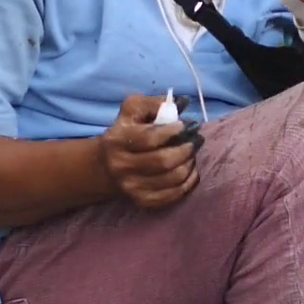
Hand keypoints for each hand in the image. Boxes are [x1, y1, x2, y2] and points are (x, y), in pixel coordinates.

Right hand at [97, 94, 198, 209]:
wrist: (108, 166)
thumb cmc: (126, 131)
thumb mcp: (133, 110)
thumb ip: (155, 102)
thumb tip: (183, 102)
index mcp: (117, 141)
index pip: (149, 139)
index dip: (172, 132)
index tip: (185, 125)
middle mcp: (121, 166)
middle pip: (164, 161)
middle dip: (187, 149)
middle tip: (196, 139)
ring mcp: (132, 187)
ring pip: (173, 178)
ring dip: (190, 163)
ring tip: (192, 153)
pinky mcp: (144, 201)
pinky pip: (175, 194)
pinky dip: (189, 181)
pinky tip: (190, 169)